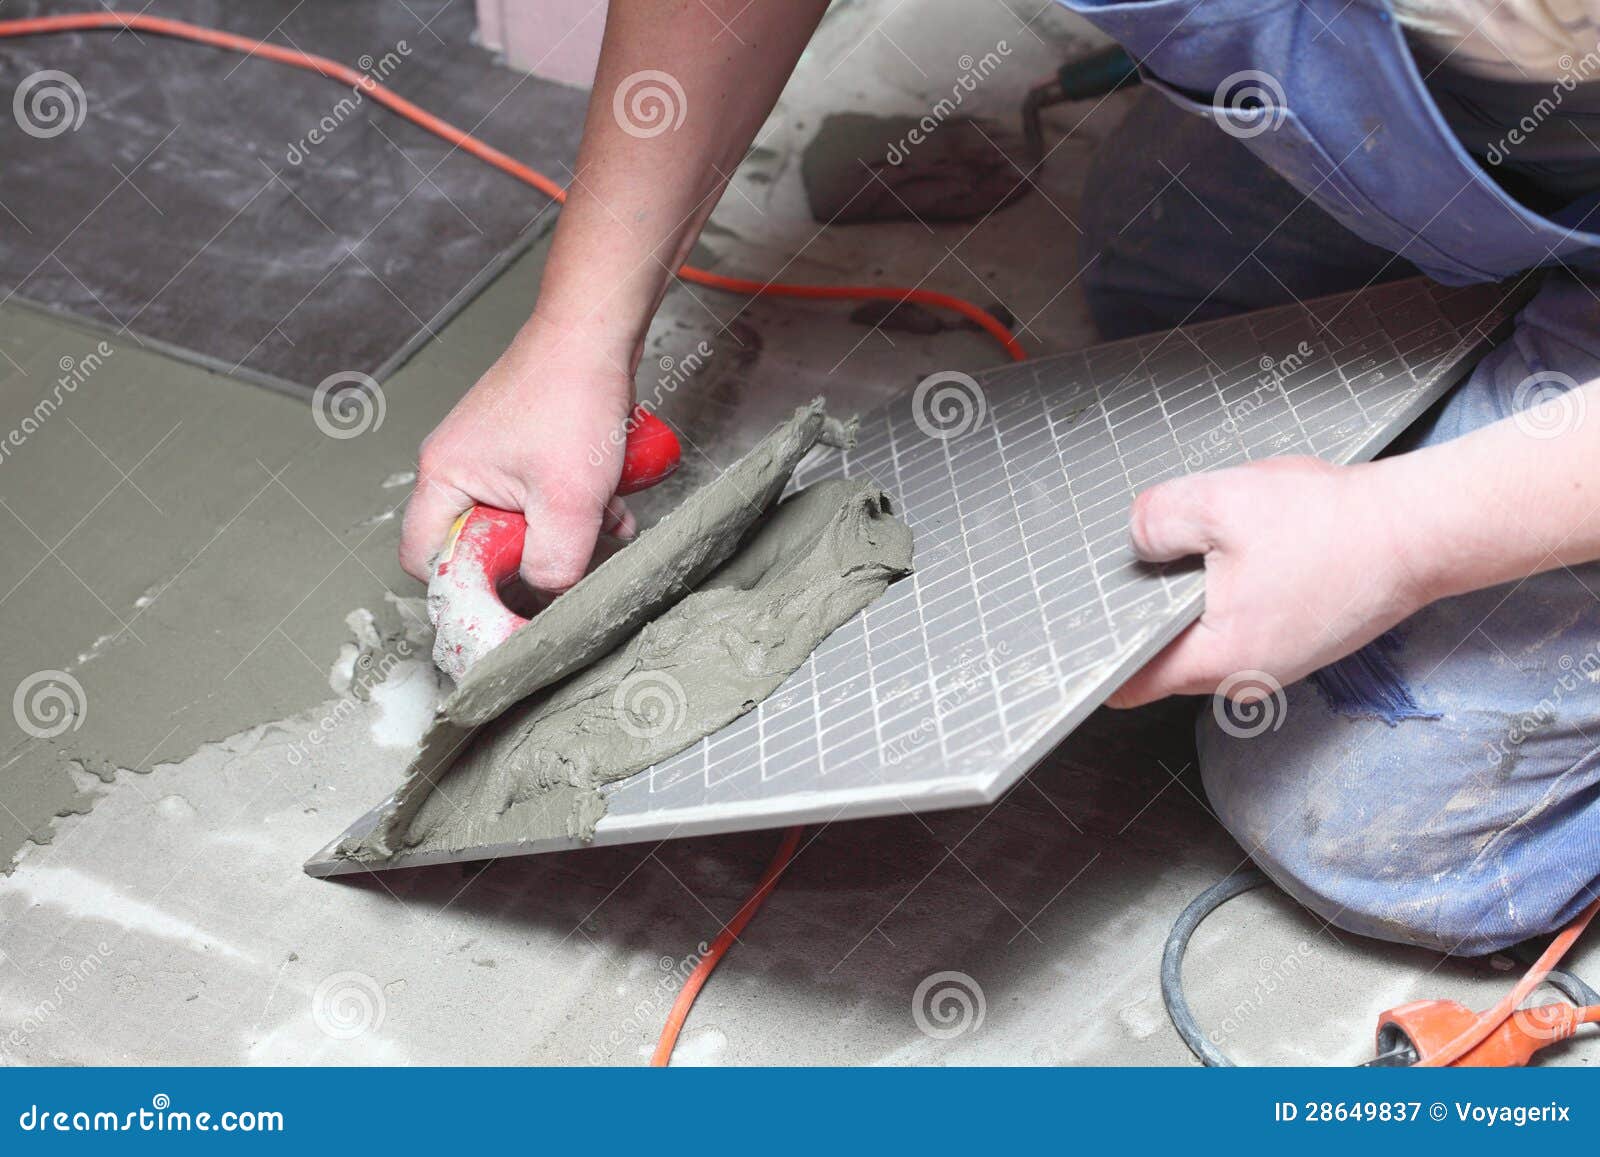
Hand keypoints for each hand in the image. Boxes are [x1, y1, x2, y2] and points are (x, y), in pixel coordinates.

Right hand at [400, 322, 637, 592]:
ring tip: (600, 514)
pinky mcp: (526, 448)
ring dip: (567, 531)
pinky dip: (579, 506)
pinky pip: (546, 498)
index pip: (425, 559)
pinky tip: (611, 500)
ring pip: (523, 524)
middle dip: (533, 554)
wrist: (597, 333)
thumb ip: (553, 564)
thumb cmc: (571, 396)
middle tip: (566, 547)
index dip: (463, 587)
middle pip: (482, 545)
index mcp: (444, 477)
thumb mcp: (569, 502)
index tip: (506, 598)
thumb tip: (546, 595)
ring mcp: (492, 456)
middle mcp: (458, 467)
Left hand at [1107, 456, 1429, 707]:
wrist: (1420, 530)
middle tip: (1133, 559)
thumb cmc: (1332, 525)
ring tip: (1196, 546)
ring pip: (1201, 633)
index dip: (1097, 652)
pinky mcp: (1294, 639)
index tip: (1075, 627)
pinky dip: (1227, 590)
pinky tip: (1240, 549)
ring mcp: (1272, 661)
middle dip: (1145, 610)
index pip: (1128, 680)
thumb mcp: (1221, 502)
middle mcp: (1242, 676)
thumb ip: (1158, 520)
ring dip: (1189, 594)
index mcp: (1214, 660)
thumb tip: (1136, 538)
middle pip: (1162, 652)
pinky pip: (1237, 620)